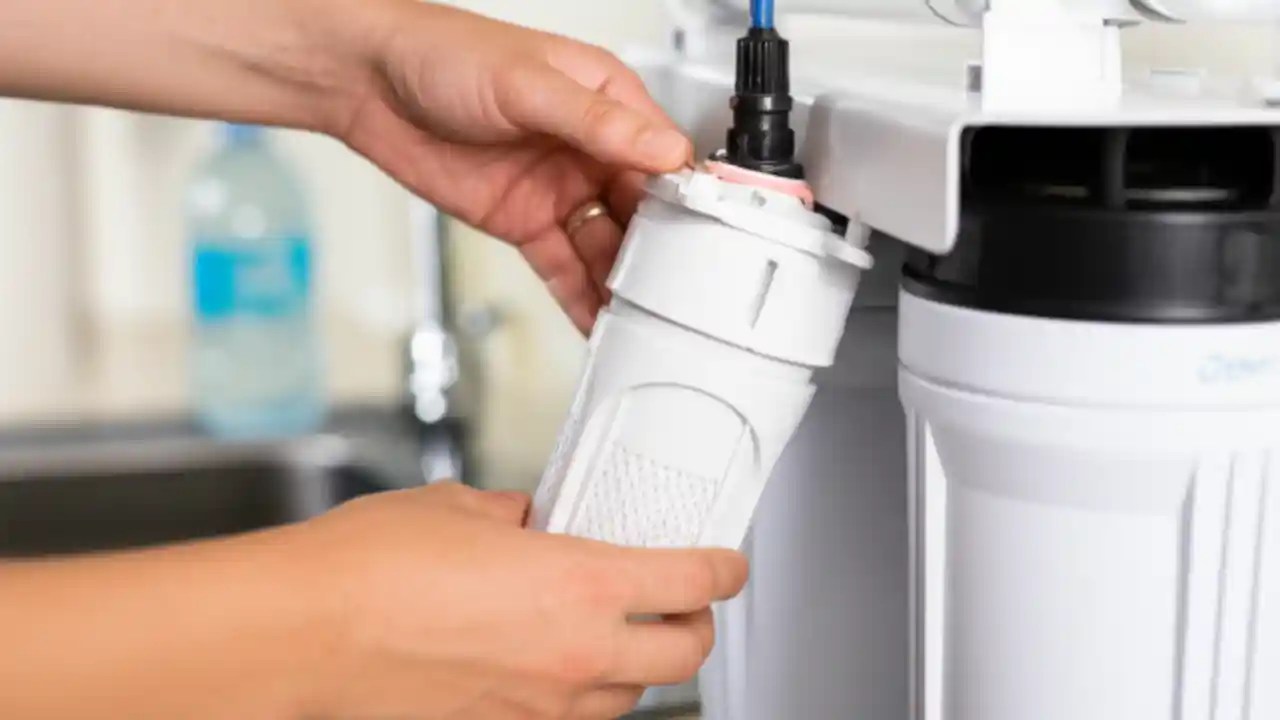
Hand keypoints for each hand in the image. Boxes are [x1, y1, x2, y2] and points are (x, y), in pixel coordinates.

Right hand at [294, 483, 747, 718]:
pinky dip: (582, 696)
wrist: (307, 631)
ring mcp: (541, 705)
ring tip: (620, 635)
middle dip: (696, 627)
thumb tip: (530, 522)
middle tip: (684, 602)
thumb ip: (517, 517)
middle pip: (683, 654)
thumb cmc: (372, 566)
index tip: (728, 564)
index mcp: (581, 584)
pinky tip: (556, 668)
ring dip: (640, 666)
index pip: (692, 582)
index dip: (725, 570)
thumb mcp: (462, 508)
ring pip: (630, 698)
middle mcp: (575, 654)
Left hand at [333, 2, 692, 331]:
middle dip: (659, 254)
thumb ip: (598, 124)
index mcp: (607, 102)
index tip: (702, 242)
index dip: (684, 202)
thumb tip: (664, 149)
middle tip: (677, 297)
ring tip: (645, 320)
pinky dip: (582, 297)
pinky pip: (564, 267)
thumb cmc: (445, 54)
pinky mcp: (525, 222)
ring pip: (606, 246)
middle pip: (642, 212)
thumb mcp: (530, 85)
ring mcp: (558, 189)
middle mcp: (589, 149)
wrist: (369, 83)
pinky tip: (601, 320)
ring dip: (624, 283)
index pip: (663, 160)